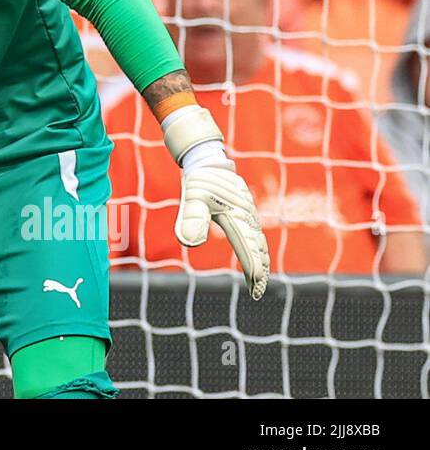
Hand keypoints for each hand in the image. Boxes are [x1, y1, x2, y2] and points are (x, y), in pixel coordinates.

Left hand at [162, 104, 269, 299]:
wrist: (207, 159)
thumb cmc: (199, 179)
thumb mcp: (192, 198)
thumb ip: (192, 219)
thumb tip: (191, 244)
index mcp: (237, 217)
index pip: (248, 249)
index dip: (253, 270)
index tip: (255, 288)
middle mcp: (247, 217)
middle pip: (257, 248)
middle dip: (258, 269)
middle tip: (257, 290)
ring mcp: (248, 214)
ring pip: (258, 241)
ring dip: (259, 259)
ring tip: (257, 279)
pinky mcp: (245, 211)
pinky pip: (254, 233)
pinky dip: (257, 247)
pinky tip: (255, 254)